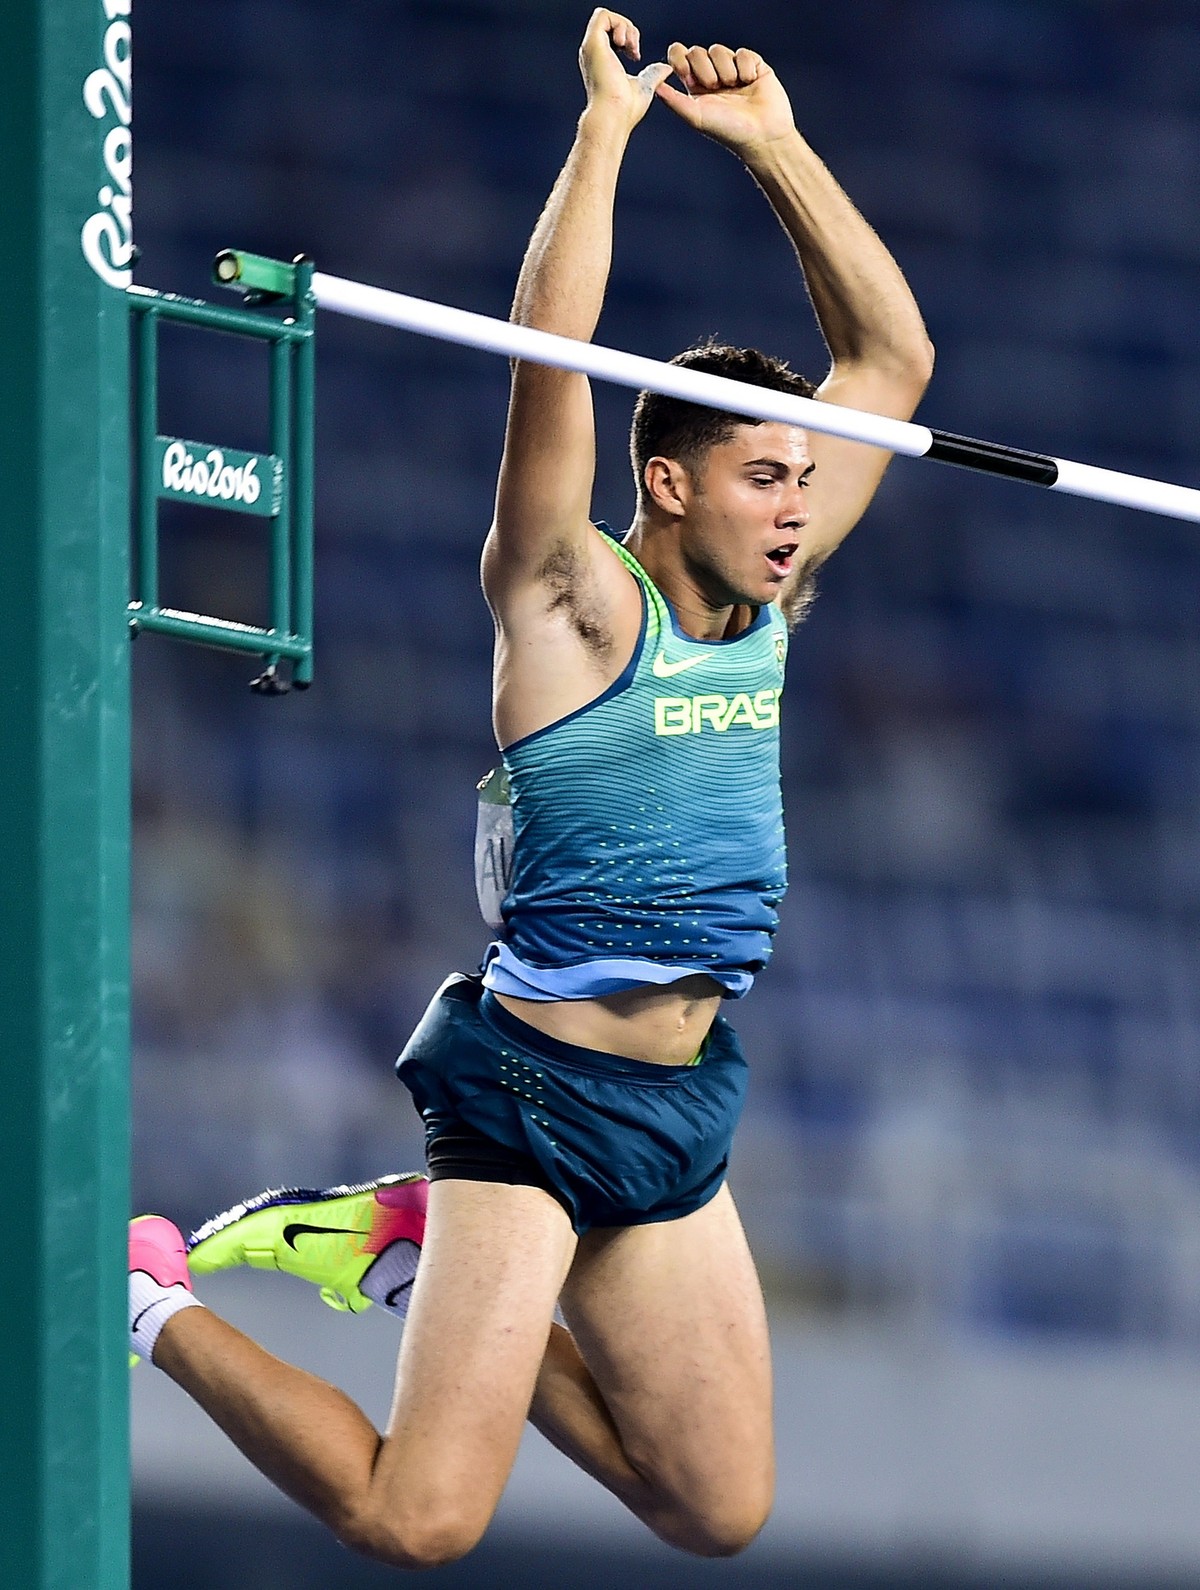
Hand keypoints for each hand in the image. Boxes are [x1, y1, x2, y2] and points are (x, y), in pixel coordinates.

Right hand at [578, 9, 671, 132]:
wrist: (614, 116)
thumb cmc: (625, 110)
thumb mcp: (644, 87)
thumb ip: (652, 75)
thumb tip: (666, 69)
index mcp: (601, 61)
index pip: (612, 34)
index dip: (628, 37)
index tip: (636, 55)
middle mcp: (592, 53)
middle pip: (608, 22)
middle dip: (627, 29)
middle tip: (634, 50)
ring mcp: (591, 48)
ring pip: (604, 16)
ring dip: (624, 26)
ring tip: (630, 47)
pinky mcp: (592, 43)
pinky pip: (602, 16)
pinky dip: (619, 24)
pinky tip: (625, 44)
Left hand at [657, 43, 795, 155]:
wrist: (762, 135)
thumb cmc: (727, 131)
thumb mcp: (695, 116)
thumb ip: (673, 100)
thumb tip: (654, 86)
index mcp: (695, 85)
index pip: (679, 57)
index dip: (679, 58)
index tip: (684, 72)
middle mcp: (712, 74)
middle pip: (697, 51)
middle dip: (705, 70)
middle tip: (715, 88)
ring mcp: (732, 68)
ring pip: (718, 50)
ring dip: (726, 71)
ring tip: (735, 89)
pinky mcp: (752, 64)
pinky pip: (742, 53)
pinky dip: (745, 69)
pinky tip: (750, 83)